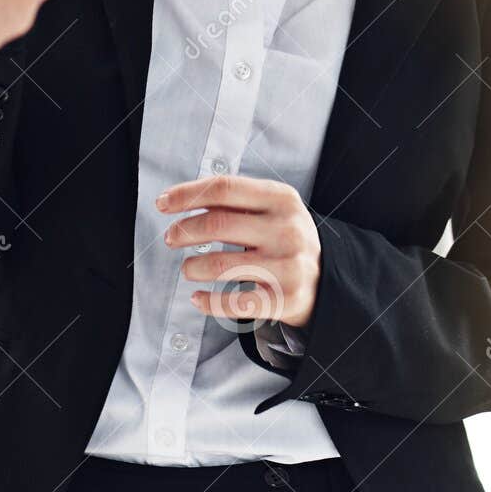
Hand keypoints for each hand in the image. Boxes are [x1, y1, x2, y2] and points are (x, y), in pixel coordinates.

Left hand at [157, 174, 321, 327]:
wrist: (327, 280)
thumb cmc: (285, 237)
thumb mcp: (272, 208)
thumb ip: (234, 202)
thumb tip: (178, 200)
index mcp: (281, 198)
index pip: (224, 188)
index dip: (187, 195)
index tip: (163, 203)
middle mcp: (286, 229)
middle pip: (217, 225)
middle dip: (184, 231)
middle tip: (171, 238)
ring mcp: (287, 265)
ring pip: (220, 265)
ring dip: (193, 267)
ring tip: (188, 269)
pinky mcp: (285, 299)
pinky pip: (234, 303)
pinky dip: (208, 302)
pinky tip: (198, 298)